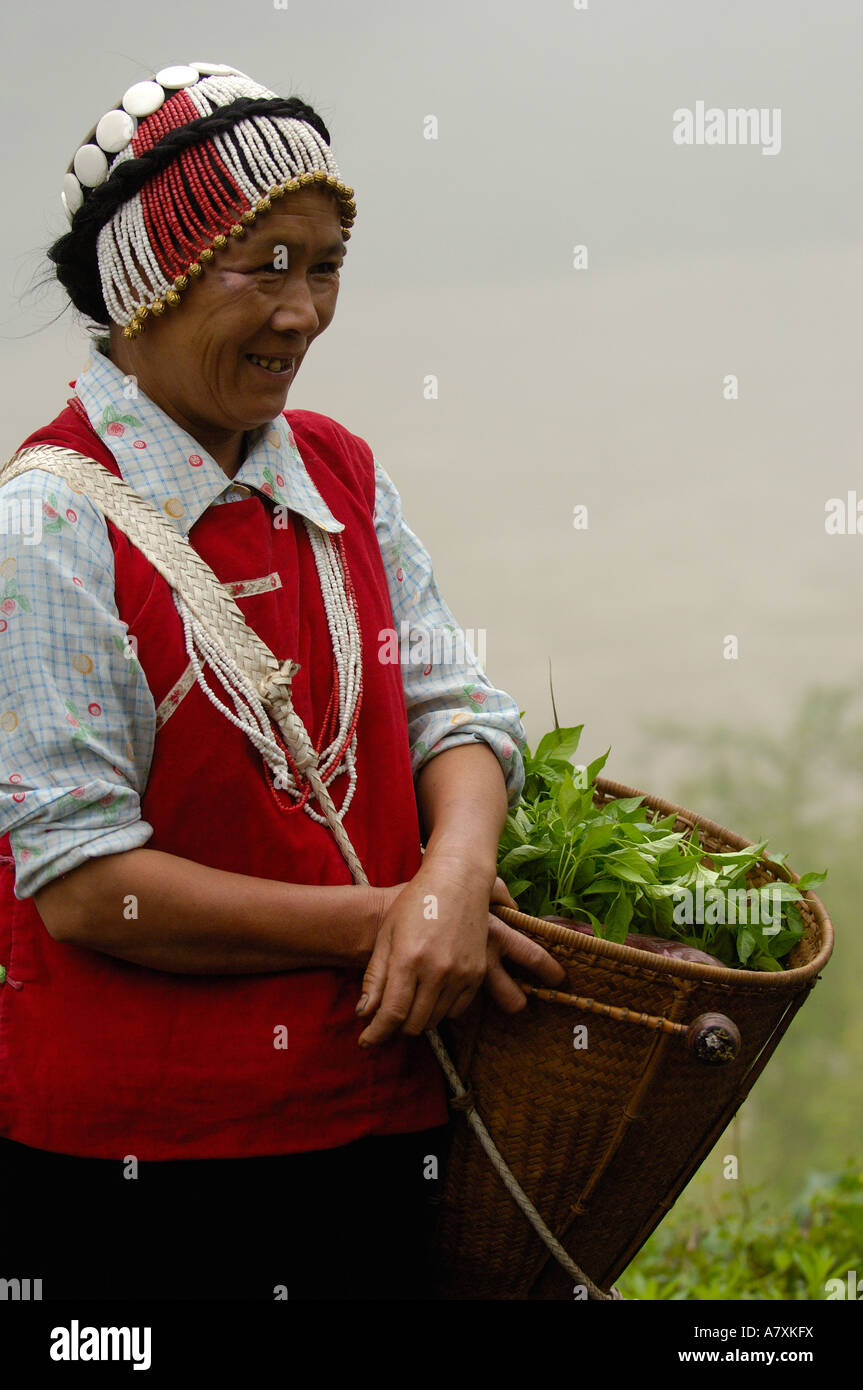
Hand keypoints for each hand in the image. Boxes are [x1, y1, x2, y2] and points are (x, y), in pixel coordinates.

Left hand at [356, 865, 565, 1045]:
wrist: (457, 880)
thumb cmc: (415, 903)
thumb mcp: (387, 935)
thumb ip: (375, 977)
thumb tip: (364, 1014)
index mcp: (409, 958)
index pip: (392, 1013)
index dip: (377, 1033)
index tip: (366, 1042)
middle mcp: (437, 970)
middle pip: (413, 1024)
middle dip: (395, 1028)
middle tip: (385, 1020)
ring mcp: (461, 973)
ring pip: (435, 1020)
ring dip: (417, 1020)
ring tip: (407, 1004)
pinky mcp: (476, 974)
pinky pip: (456, 1010)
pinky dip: (440, 1010)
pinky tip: (430, 995)